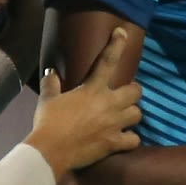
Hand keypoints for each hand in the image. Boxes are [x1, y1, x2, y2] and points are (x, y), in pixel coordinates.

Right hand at [27, 28, 142, 178]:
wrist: (51, 151)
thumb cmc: (48, 123)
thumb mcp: (47, 100)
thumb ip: (51, 84)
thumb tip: (51, 71)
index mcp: (92, 89)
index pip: (107, 61)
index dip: (116, 45)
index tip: (123, 33)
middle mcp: (108, 104)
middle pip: (136, 91)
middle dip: (133, 92)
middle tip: (125, 96)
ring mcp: (114, 124)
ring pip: (138, 114)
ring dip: (132, 114)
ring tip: (125, 117)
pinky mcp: (115, 143)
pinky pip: (134, 139)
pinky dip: (131, 139)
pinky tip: (125, 139)